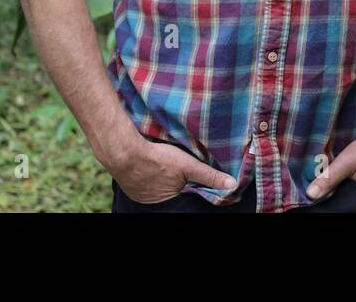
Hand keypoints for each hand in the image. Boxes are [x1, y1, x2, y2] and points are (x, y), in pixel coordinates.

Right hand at [108, 135, 237, 204]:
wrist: (124, 152)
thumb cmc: (157, 159)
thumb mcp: (188, 165)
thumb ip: (209, 175)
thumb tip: (231, 184)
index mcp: (170, 202)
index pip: (188, 196)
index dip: (194, 187)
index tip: (196, 178)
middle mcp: (154, 203)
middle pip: (174, 193)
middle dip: (179, 184)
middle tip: (181, 173)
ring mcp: (140, 195)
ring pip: (159, 188)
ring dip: (165, 180)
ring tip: (169, 169)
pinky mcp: (131, 186)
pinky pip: (146, 183)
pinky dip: (152, 176)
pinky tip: (155, 166)